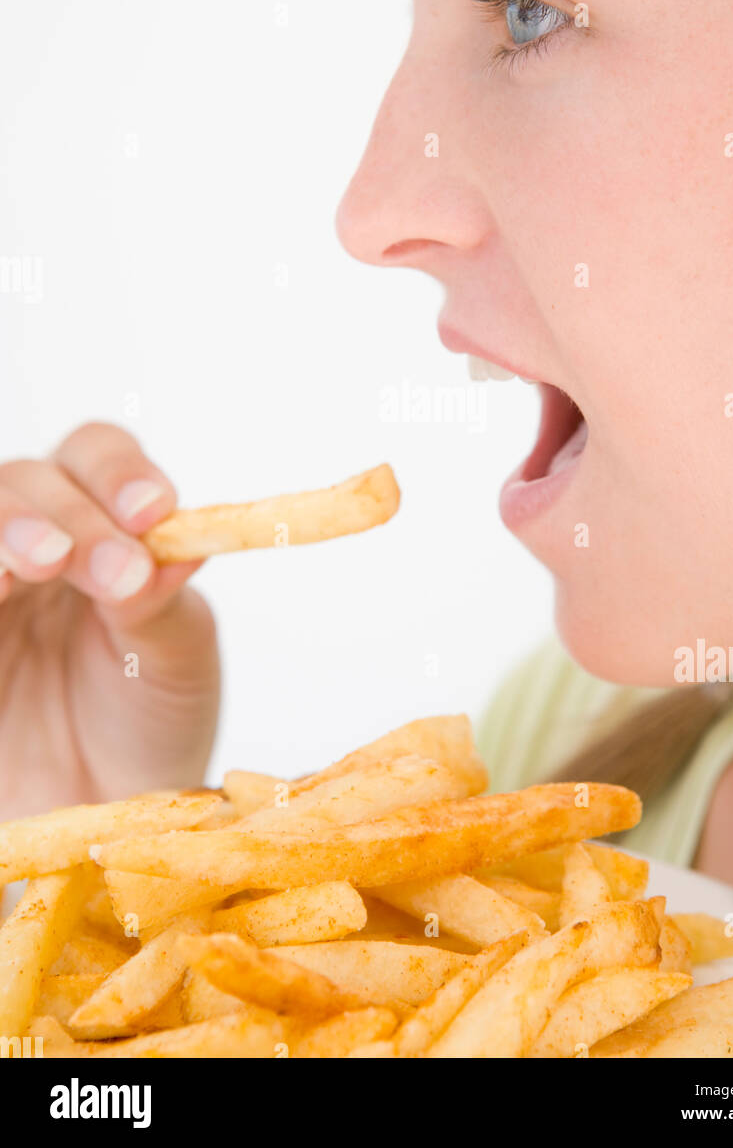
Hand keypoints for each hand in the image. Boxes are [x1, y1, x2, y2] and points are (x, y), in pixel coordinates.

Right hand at [0, 422, 219, 818]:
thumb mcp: (175, 661)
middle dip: (66, 514)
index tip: (152, 511)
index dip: (119, 473)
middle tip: (108, 571)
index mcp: (100, 525)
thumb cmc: (146, 724)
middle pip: (24, 480)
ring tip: (41, 565)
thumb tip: (165, 544)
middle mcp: (32, 540)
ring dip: (7, 528)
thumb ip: (161, 601)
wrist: (102, 815)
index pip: (96, 458)